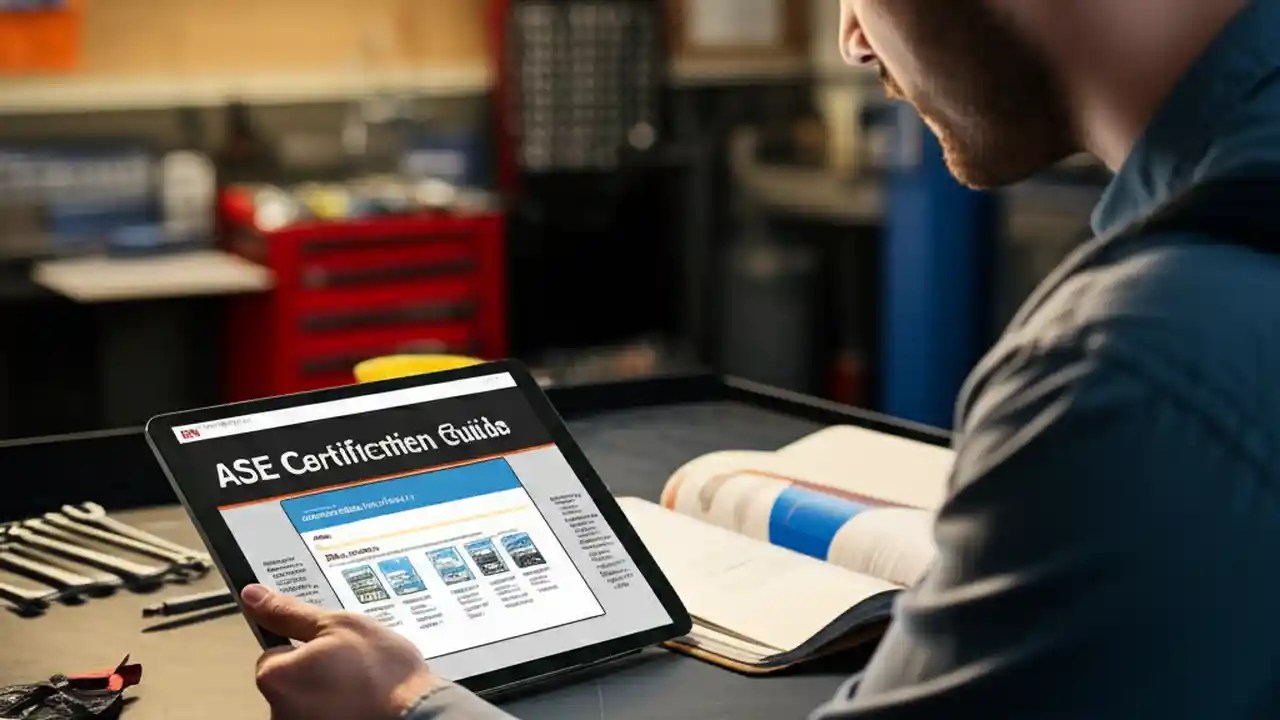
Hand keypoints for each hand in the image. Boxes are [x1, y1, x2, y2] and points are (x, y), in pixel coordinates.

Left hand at [241, 584, 439, 719]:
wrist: (418, 713)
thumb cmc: (382, 672)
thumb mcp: (339, 625)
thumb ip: (290, 612)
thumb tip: (253, 595)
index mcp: (276, 677)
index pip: (273, 655)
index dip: (306, 649)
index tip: (334, 652)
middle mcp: (278, 712)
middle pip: (289, 683)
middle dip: (315, 674)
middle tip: (352, 670)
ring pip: (307, 703)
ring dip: (328, 696)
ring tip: (362, 689)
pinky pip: (321, 716)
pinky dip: (338, 712)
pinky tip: (361, 706)